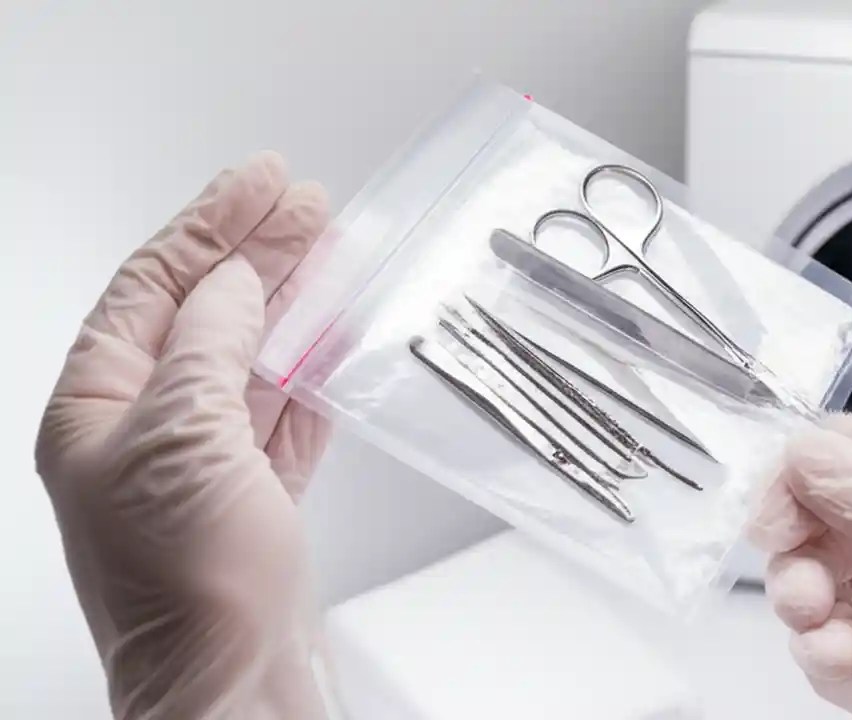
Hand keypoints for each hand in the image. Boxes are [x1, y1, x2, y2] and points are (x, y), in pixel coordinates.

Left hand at [36, 152, 331, 718]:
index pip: (152, 285)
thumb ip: (208, 346)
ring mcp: (198, 462)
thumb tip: (232, 285)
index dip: (210, 223)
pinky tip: (333, 336)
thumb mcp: (183, 437)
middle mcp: (141, 429)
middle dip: (254, 252)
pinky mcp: (252, 495)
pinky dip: (311, 368)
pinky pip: (283, 409)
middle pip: (202, 312)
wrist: (231, 688)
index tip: (261, 180)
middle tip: (306, 203)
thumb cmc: (186, 588)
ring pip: (248, 356)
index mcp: (96, 408)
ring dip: (291, 303)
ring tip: (331, 251)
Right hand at [751, 414, 851, 719]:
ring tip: (826, 632)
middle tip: (788, 558)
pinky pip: (826, 648)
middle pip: (830, 512)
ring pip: (816, 580)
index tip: (782, 492)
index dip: (818, 463)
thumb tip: (808, 451)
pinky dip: (832, 664)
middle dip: (802, 540)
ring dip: (806, 603)